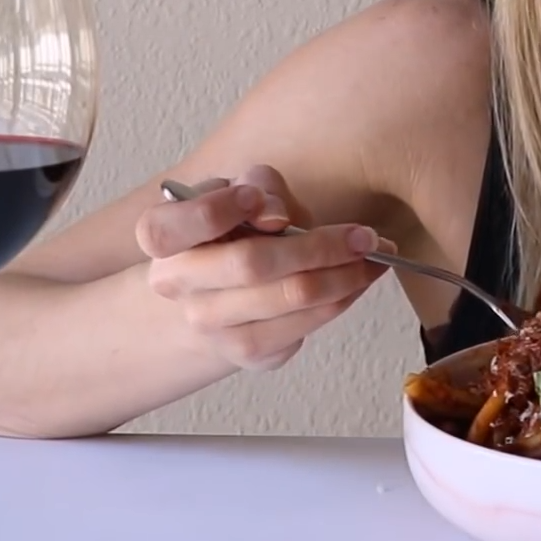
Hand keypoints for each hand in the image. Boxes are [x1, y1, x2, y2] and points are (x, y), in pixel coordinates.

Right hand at [134, 165, 390, 370]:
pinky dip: (345, 296)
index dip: (215, 210)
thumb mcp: (240, 192)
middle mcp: (178, 287)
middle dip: (320, 245)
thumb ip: (258, 189)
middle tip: (363, 234)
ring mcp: (211, 326)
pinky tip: (360, 277)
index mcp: (164, 239)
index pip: (165, 228)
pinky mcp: (248, 351)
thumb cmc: (234, 232)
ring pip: (292, 298)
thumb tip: (275, 216)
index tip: (255, 200)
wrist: (217, 296)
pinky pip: (308, 323)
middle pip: (252, 265)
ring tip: (376, 252)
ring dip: (346, 273)